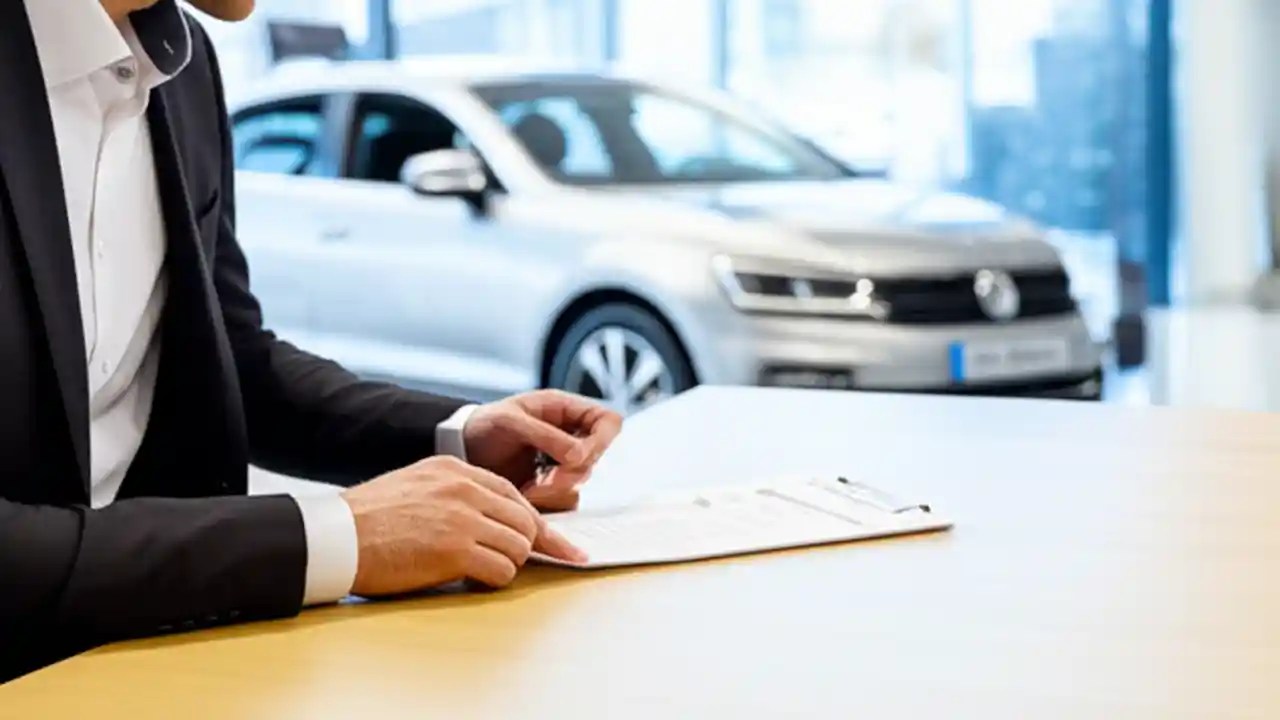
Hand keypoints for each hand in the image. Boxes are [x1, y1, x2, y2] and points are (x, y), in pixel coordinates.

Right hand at [340, 456, 585, 596]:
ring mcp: (462, 519)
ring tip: (478, 570)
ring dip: (506, 565)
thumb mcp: (417, 485)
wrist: (335, 537)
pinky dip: (494, 580)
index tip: (562, 544)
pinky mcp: (455, 551)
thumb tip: (492, 520)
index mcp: (456, 469)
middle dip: (526, 546)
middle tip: (519, 563)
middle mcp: (464, 489)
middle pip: (525, 521)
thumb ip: (455, 493)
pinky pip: (501, 570)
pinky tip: (472, 580)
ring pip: (518, 547)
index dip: (537, 523)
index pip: (514, 496)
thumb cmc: (369, 518)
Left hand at [464, 390, 622, 511]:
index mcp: (565, 410)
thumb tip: (579, 455)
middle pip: (595, 456)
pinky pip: (565, 497)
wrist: (458, 449)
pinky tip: (526, 494)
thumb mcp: (510, 421)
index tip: (576, 456)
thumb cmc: (482, 425)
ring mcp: (561, 460)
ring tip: (529, 489)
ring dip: (557, 488)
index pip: (608, 422)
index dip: (601, 440)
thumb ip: (546, 435)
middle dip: (571, 472)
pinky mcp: (550, 483)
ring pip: (581, 480)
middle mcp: (569, 434)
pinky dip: (548, 499)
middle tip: (543, 481)